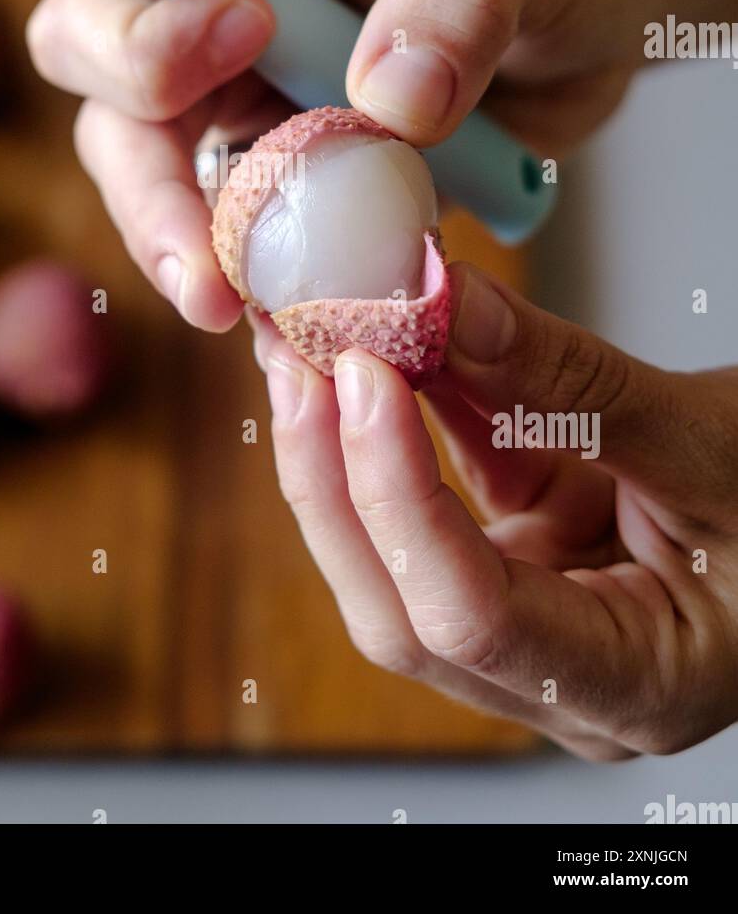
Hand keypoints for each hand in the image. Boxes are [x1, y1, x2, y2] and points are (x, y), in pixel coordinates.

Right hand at [27, 0, 663, 331]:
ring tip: (286, 330)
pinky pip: (272, 261)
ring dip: (221, 275)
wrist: (593, 5)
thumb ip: (454, 1)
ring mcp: (263, 123)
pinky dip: (294, 308)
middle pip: (121, 127)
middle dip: (155, 203)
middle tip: (212, 282)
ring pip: (187, 212)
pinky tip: (330, 346)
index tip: (252, 43)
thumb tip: (390, 104)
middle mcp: (223, 39)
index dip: (144, 41)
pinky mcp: (313, 196)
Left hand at [249, 266, 737, 760]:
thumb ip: (570, 382)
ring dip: (347, 442)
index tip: (358, 378)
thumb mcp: (709, 443)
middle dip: (333, 474)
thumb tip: (441, 305)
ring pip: (399, 550)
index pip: (467, 616)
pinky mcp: (524, 548)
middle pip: (399, 601)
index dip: (396, 496)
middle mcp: (559, 672)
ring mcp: (533, 611)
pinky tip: (371, 348)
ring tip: (307, 339)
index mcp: (627, 688)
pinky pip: (445, 484)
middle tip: (297, 355)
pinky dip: (407, 416)